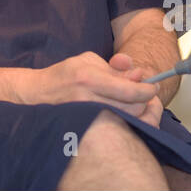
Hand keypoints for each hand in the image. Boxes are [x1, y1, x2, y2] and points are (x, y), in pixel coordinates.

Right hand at [27, 50, 160, 121]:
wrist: (37, 94)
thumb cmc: (65, 74)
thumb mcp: (89, 61)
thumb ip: (116, 68)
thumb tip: (139, 73)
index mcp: (89, 78)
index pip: (130, 91)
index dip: (147, 90)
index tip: (153, 87)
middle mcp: (87, 100)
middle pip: (132, 109)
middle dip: (142, 101)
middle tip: (142, 95)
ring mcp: (85, 117)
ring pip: (125, 121)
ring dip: (134, 112)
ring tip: (128, 103)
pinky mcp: (84, 129)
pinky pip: (114, 128)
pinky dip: (122, 121)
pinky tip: (117, 113)